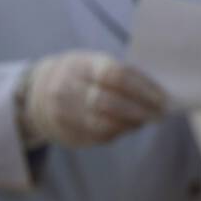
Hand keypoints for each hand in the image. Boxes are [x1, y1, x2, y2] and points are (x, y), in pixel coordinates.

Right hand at [18, 51, 166, 147]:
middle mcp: (67, 89)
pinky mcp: (66, 133)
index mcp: (80, 65)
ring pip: (104, 124)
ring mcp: (63, 113)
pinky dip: (120, 131)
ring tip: (148, 119)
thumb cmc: (82, 75)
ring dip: (132, 123)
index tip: (162, 98)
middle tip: (160, 113)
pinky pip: (99, 137)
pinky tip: (130, 125)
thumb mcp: (95, 63)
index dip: (142, 88)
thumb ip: (123, 75)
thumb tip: (159, 93)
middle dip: (140, 110)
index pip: (115, 75)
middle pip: (108, 102)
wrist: (38, 92)